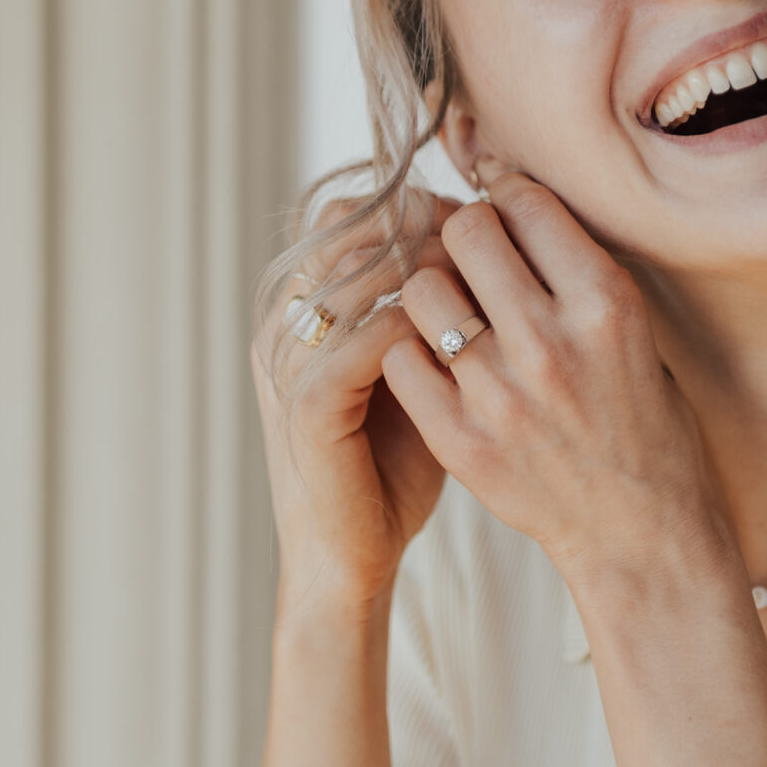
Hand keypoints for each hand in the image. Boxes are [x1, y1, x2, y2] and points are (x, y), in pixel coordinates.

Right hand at [252, 197, 466, 628]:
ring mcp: (289, 364)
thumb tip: (484, 251)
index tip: (471, 216)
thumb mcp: (408, 374)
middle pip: (344, 230)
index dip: (408, 206)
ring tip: (480, 276)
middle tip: (480, 232)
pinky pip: (365, 338)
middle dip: (417, 222)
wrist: (347, 560)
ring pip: (354, 274)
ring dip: (422, 266)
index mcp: (298, 313)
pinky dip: (416, 325)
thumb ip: (425, 315)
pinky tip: (463, 332)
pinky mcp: (308, 407)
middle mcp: (282, 327)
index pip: (344, 218)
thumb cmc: (387, 469)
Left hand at [382, 165, 732, 599]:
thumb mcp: (635, 331)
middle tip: (473, 259)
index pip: (526, 203)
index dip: (508, 196)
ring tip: (455, 314)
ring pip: (422, 290)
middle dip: (466, 234)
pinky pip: (401, 360)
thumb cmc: (643, 423)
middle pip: (466, 232)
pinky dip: (413, 354)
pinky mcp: (460, 441)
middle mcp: (550, 343)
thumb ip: (572, 271)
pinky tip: (439, 365)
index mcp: (605, 304)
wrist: (642, 533)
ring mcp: (499, 395)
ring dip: (434, 291)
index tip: (504, 208)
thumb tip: (506, 200)